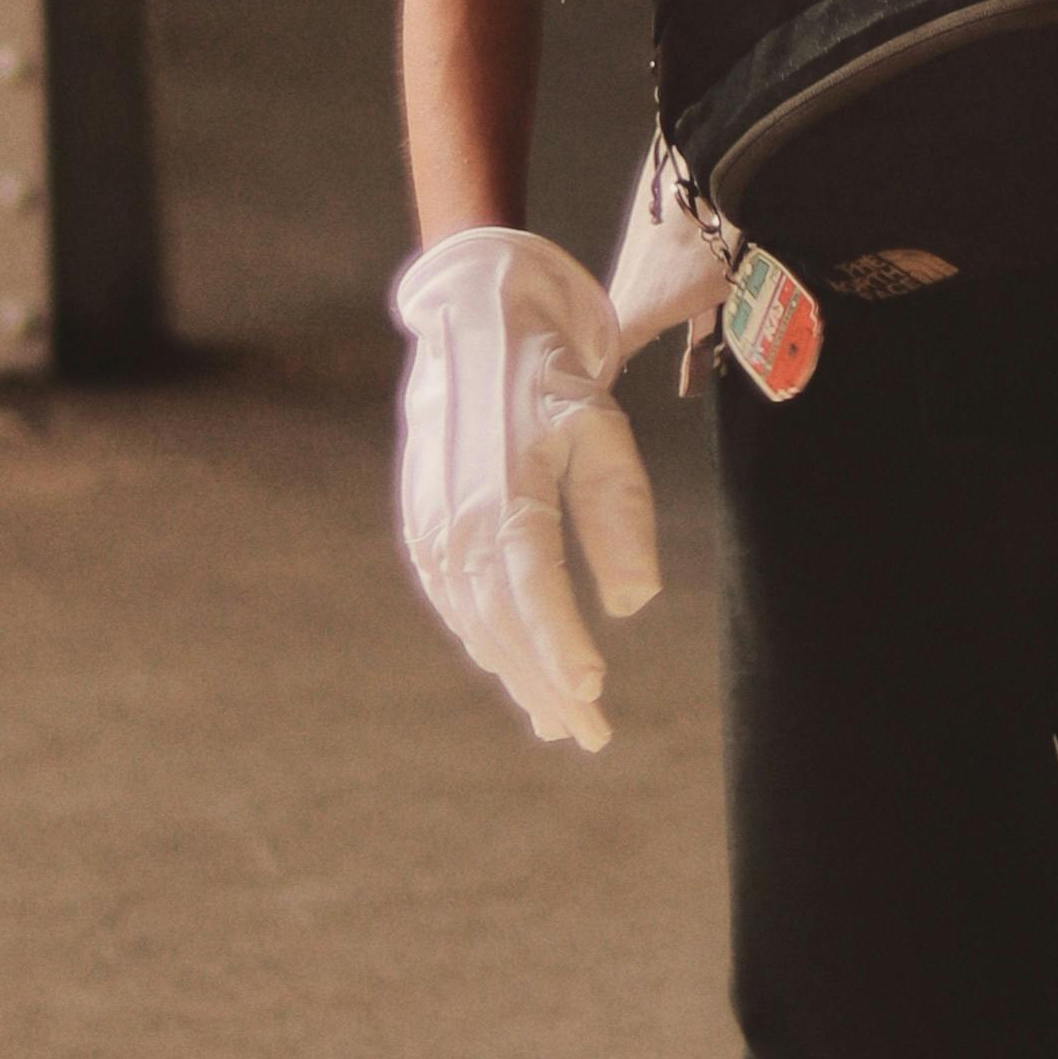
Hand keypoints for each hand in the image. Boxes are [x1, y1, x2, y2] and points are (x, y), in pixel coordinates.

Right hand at [391, 225, 659, 749]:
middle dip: (545, 683)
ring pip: (474, 622)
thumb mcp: (601, 430)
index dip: (559, 646)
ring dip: (514, 673)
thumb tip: (634, 602)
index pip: (533, 591)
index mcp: (504, 494)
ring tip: (557, 719)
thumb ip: (618, 515)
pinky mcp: (423, 526)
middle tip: (589, 734)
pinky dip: (484, 639)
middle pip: (502, 625)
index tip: (592, 691)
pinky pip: (454, 601)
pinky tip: (509, 666)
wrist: (475, 325)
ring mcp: (432, 528)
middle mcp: (457, 521)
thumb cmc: (551, 378)